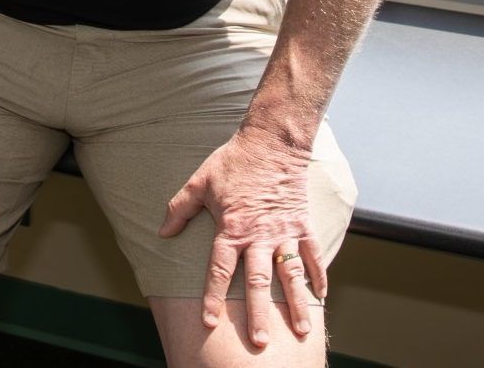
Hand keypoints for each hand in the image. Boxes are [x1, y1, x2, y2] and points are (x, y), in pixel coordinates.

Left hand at [158, 127, 324, 348]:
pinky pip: (312, 254)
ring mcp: (283, 231)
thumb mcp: (199, 182)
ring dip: (296, 304)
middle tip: (260, 342)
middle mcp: (259, 235)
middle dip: (257, 314)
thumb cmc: (232, 161)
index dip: (212, 296)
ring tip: (301, 330)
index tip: (209, 321)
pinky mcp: (302, 223)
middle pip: (257, 282)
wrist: (270, 142)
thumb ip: (179, 208)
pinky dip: (318, 275)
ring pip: (290, 274)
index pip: (219, 270)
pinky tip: (320, 295)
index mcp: (231, 228)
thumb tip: (162, 232)